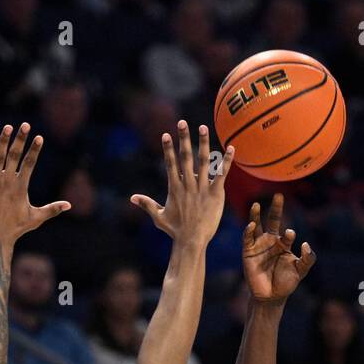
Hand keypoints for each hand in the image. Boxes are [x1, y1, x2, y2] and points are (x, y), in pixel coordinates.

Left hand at [0, 123, 69, 246]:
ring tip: (8, 128)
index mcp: (20, 187)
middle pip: (15, 156)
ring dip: (3, 141)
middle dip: (20, 139)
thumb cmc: (16, 228)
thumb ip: (52, 209)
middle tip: (25, 125)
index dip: (34, 149)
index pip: (30, 163)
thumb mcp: (36, 218)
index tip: (39, 137)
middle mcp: (6, 182)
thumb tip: (69, 205)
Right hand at [129, 121, 233, 245]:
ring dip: (203, 143)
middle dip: (183, 139)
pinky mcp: (215, 193)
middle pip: (185, 157)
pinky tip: (231, 148)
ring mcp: (202, 188)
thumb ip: (147, 204)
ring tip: (203, 128)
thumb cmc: (175, 230)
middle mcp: (188, 184)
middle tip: (183, 122)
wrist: (192, 240)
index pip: (171, 164)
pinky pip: (222, 174)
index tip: (166, 135)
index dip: (168, 149)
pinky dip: (226, 161)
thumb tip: (132, 198)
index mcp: (174, 188)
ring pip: (203, 161)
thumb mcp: (159, 216)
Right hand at [241, 193, 314, 302]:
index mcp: (283, 244)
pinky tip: (251, 225)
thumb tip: (306, 244)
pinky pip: (247, 239)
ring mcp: (258, 246)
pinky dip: (248, 231)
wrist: (271, 297)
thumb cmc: (286, 283)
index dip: (289, 234)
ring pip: (256, 226)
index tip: (290, 235)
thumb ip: (308, 259)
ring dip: (255, 215)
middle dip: (276, 208)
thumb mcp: (301, 270)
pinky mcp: (248, 252)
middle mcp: (271, 241)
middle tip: (279, 195)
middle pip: (272, 220)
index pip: (287, 233)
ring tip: (256, 204)